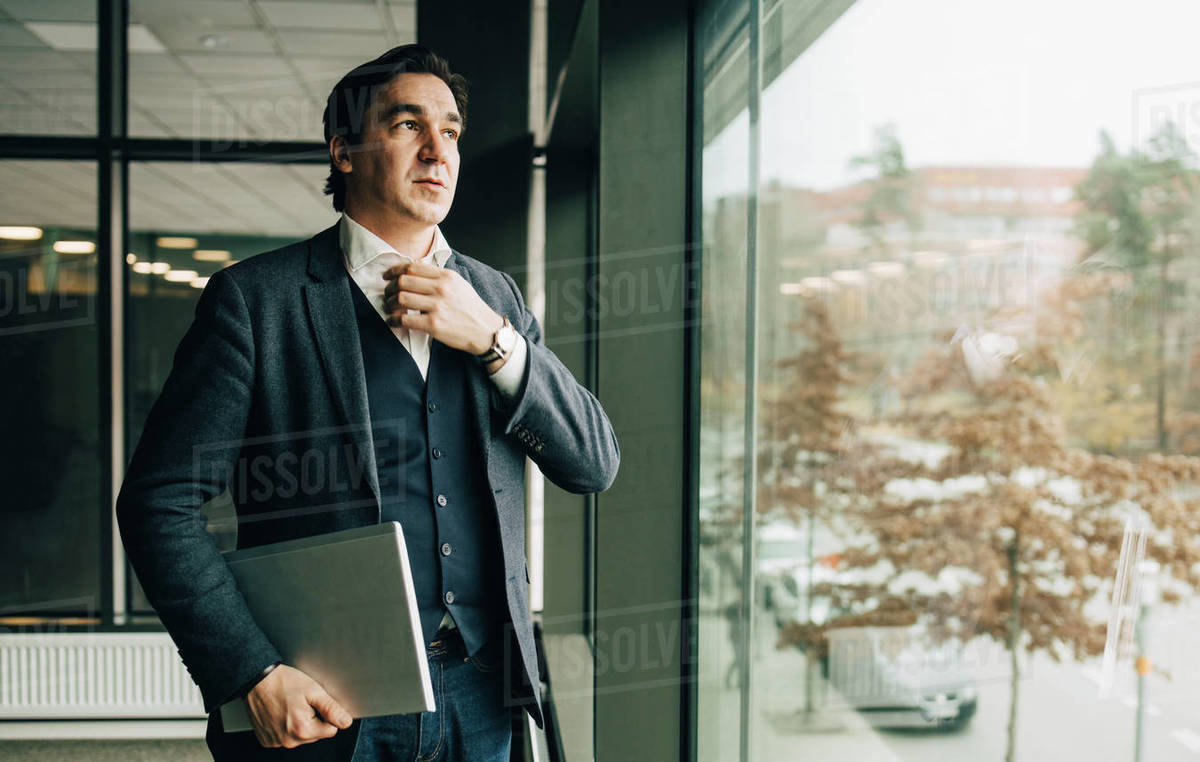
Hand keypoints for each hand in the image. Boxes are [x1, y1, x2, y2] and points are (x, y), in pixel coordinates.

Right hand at [245, 664, 352, 748]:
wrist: (256, 681)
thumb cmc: (282, 683)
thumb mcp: (313, 690)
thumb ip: (331, 708)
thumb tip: (345, 721)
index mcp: (303, 729)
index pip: (331, 730)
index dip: (327, 715)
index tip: (317, 704)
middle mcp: (289, 740)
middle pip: (315, 735)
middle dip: (314, 720)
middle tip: (302, 703)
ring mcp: (276, 742)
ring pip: (300, 736)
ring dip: (299, 724)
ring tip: (290, 706)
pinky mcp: (267, 741)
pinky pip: (285, 737)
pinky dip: (286, 727)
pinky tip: (281, 713)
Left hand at [381, 261, 502, 355]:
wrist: (486, 331)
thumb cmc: (471, 308)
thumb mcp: (459, 284)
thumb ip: (438, 277)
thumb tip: (413, 271)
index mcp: (446, 276)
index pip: (412, 267)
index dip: (395, 270)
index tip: (387, 276)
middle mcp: (441, 288)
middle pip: (403, 281)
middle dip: (390, 288)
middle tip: (387, 294)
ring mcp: (438, 306)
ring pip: (401, 298)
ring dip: (390, 303)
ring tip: (390, 308)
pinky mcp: (434, 324)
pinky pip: (405, 319)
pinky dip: (394, 320)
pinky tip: (394, 322)